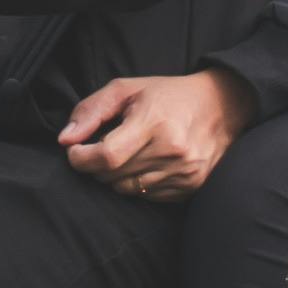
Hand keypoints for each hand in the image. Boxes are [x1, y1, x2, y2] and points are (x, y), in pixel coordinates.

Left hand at [59, 67, 253, 199]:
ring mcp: (184, 172)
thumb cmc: (168, 95)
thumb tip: (65, 140)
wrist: (222, 106)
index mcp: (154, 122)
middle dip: (96, 165)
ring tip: (126, 154)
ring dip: (116, 176)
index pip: (106, 156)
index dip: (81, 158)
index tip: (75, 151)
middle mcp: (172, 151)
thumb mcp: (127, 89)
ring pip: (127, 190)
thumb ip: (91, 111)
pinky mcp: (191, 187)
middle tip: (100, 148)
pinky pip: (147, 197)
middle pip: (112, 176)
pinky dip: (137, 184)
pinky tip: (146, 163)